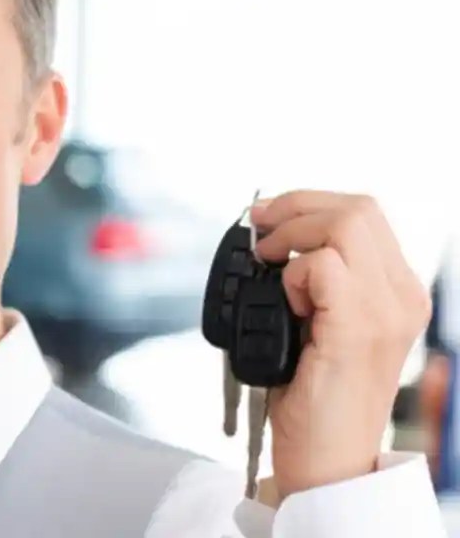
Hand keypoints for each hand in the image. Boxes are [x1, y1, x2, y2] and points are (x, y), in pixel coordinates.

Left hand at [250, 190, 430, 500]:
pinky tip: (287, 305)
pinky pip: (322, 266)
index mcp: (397, 291)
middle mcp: (402, 297)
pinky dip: (292, 274)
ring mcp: (386, 312)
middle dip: (297, 206)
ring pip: (345, 225)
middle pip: (358, 208)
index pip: (365, 214)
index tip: (267, 219)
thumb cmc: (314, 397)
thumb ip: (314, 280)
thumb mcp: (319, 323)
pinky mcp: (358, 331)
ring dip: (292, 236)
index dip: (309, 203)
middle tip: (260, 233)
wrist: (327, 460)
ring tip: (271, 270)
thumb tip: (271, 238)